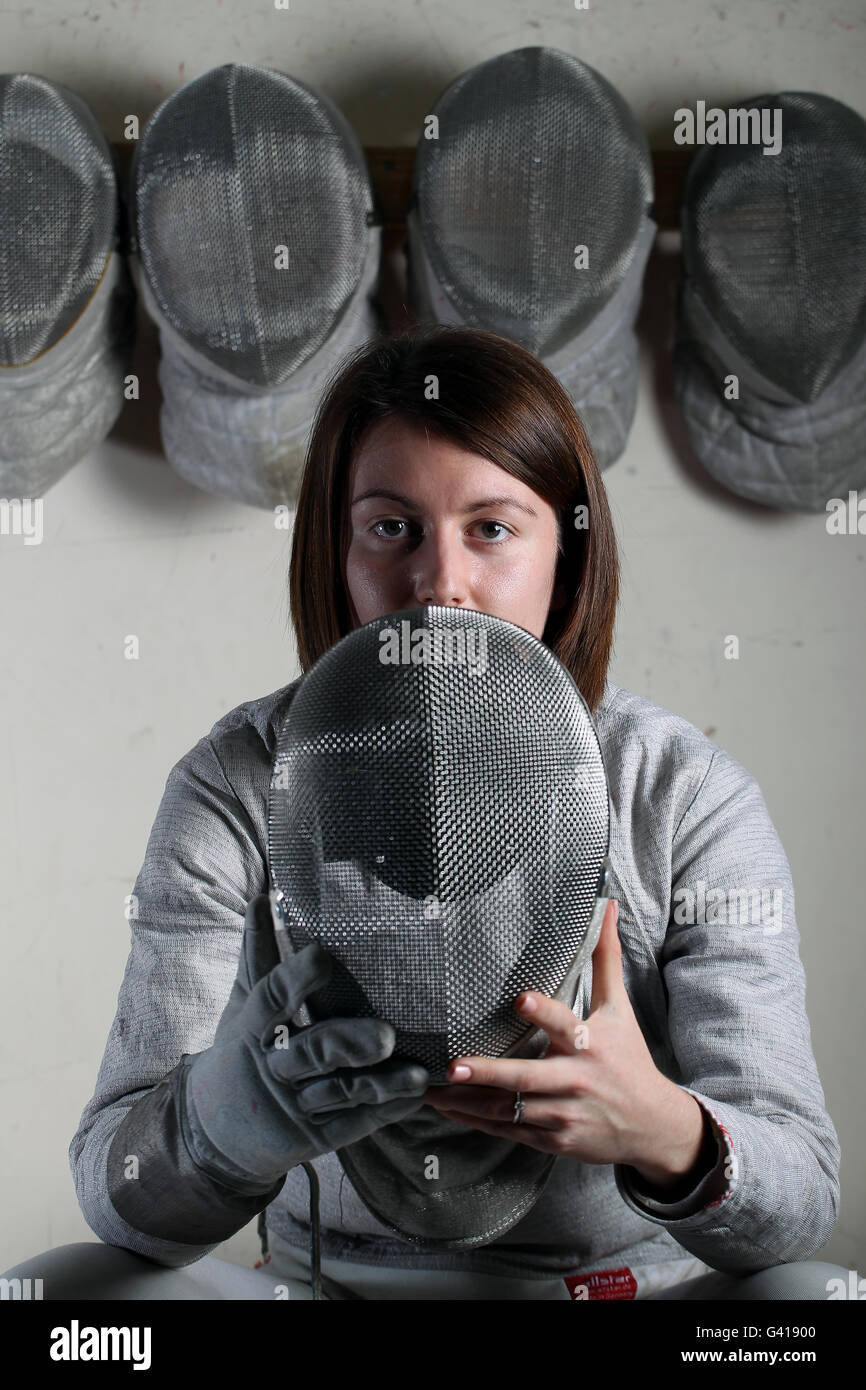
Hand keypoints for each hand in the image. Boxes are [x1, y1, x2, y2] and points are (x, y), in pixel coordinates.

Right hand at [183, 896, 429, 1186]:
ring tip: (418, 1075)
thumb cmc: (240, 1051)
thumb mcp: (242, 1006)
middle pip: (311, 1052)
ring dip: (380, 1085)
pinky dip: (384, 1111)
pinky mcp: (314, 1137)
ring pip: (339, 1094)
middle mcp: (272, 1069)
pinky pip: (352, 1124)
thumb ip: (258, 955)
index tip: (322, 955)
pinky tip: (415, 1097)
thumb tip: (263, 898)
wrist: (216, 1132)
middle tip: (386, 1035)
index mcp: (251, 1030)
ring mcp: (294, 1107)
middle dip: (347, 1043)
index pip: (271, 1000)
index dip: (295, 979)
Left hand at [423, 900, 708, 1189]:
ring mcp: (565, 1114)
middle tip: (453, 1065)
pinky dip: (479, 1122)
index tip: (519, 999)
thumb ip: (604, 958)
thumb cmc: (629, 1058)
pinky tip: (449, 1109)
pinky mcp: (555, 1139)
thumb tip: (606, 904)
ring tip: (433, 1090)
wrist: (653, 1126)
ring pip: (512, 1109)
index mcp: (591, 1044)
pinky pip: (511, 1131)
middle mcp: (576, 1080)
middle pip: (529, 1077)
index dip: (544, 1013)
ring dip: (469, 1102)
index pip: (566, 1025)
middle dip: (490, 1073)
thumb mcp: (619, 1008)